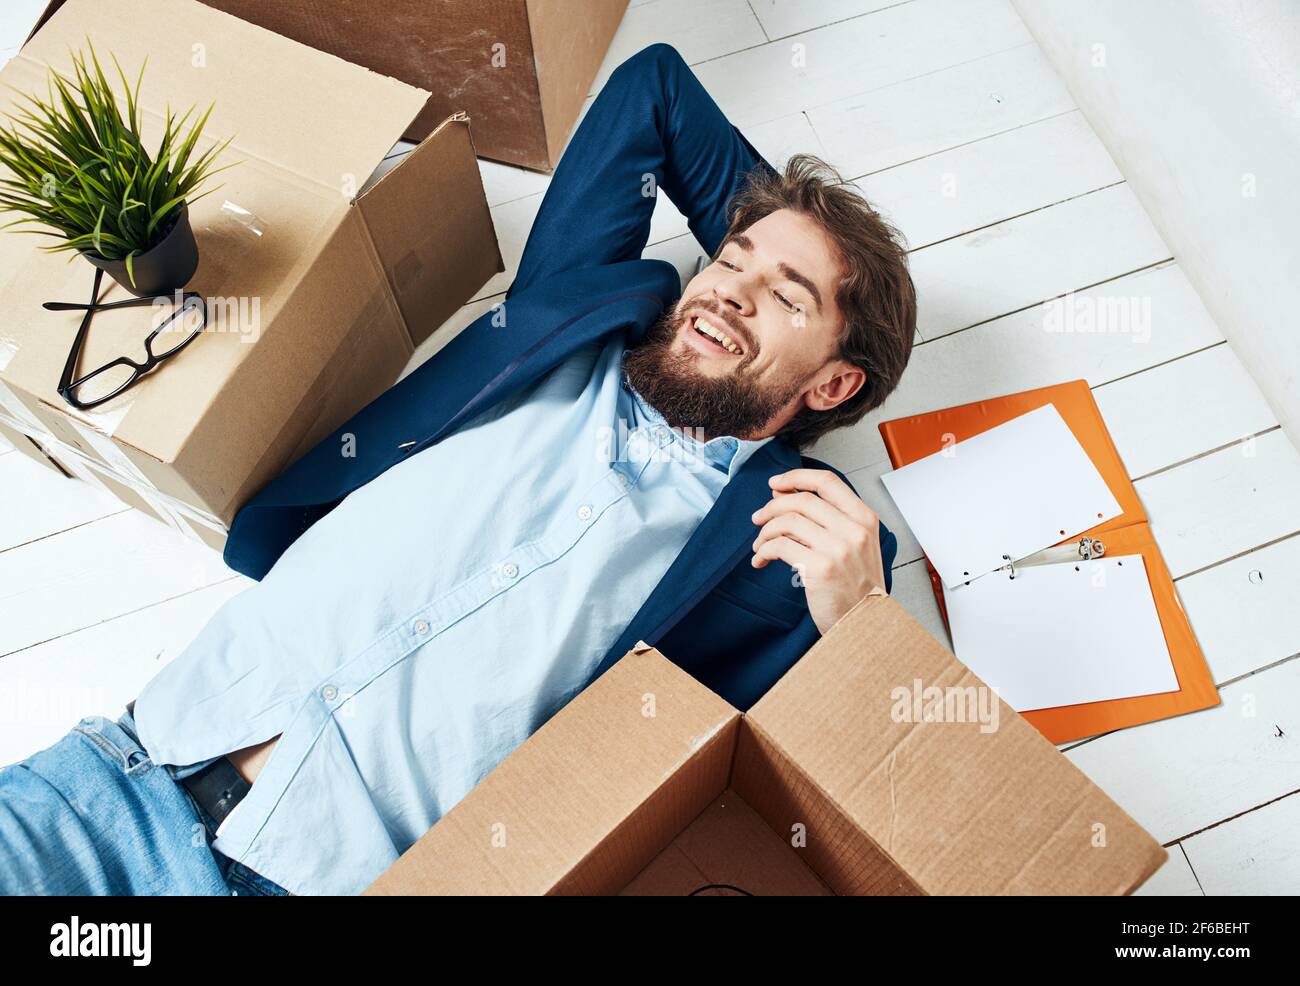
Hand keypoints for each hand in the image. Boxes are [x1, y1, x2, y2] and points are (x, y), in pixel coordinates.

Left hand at [751, 468, 886, 633]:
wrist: (866, 622)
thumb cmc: (856, 586)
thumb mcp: (851, 545)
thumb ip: (822, 518)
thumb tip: (782, 493)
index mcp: (864, 519)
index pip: (828, 482)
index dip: (796, 477)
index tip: (776, 483)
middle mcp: (854, 530)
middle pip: (802, 500)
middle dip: (772, 506)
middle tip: (758, 518)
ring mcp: (838, 549)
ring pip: (788, 521)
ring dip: (765, 532)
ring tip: (759, 545)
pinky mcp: (820, 569)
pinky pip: (780, 546)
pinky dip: (763, 551)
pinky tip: (761, 560)